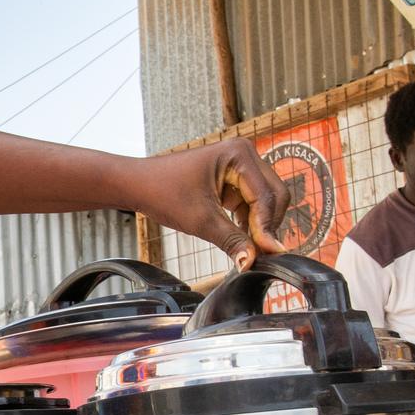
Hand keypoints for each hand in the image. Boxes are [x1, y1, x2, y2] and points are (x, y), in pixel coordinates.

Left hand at [129, 138, 286, 269]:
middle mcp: (244, 153)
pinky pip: (253, 202)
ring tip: (249, 249)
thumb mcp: (201, 221)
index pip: (267, 196)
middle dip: (268, 225)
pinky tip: (242, 239)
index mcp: (239, 154)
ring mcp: (240, 165)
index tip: (268, 253)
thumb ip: (232, 241)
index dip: (268, 227)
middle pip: (274, 195)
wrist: (139, 184)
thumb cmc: (162, 192)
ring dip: (259, 224)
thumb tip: (254, 261)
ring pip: (266, 200)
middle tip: (260, 253)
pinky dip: (250, 221)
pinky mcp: (234, 178)